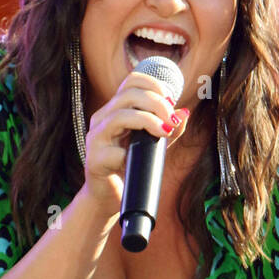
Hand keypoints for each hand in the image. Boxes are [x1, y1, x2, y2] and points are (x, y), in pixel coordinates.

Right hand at [81, 68, 189, 213]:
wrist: (110, 197)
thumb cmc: (131, 167)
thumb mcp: (154, 145)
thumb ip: (168, 129)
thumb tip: (184, 114)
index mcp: (115, 109)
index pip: (131, 81)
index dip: (153, 84)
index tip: (171, 100)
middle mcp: (102, 118)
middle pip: (128, 94)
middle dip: (156, 103)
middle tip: (172, 119)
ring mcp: (95, 138)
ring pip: (120, 116)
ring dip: (147, 120)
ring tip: (164, 132)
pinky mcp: (94, 160)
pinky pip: (114, 151)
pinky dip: (130, 153)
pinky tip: (137, 159)